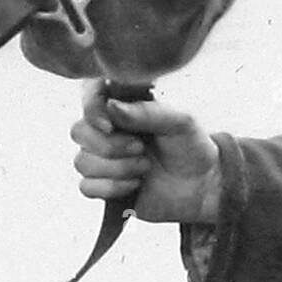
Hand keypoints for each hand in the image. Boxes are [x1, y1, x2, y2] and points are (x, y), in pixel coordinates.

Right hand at [71, 81, 221, 223]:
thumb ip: (146, 112)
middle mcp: (109, 130)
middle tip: (140, 148)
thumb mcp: (179, 121)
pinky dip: (112, 187)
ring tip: (145, 167)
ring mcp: (104, 158)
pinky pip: (86, 187)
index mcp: (125, 106)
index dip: (91, 108)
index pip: (90, 94)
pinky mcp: (104, 186)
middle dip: (110, 145)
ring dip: (117, 168)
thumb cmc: (192, 146)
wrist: (202, 186)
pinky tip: (136, 184)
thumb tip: (110, 106)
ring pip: (82, 162)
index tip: (110, 125)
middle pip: (79, 131)